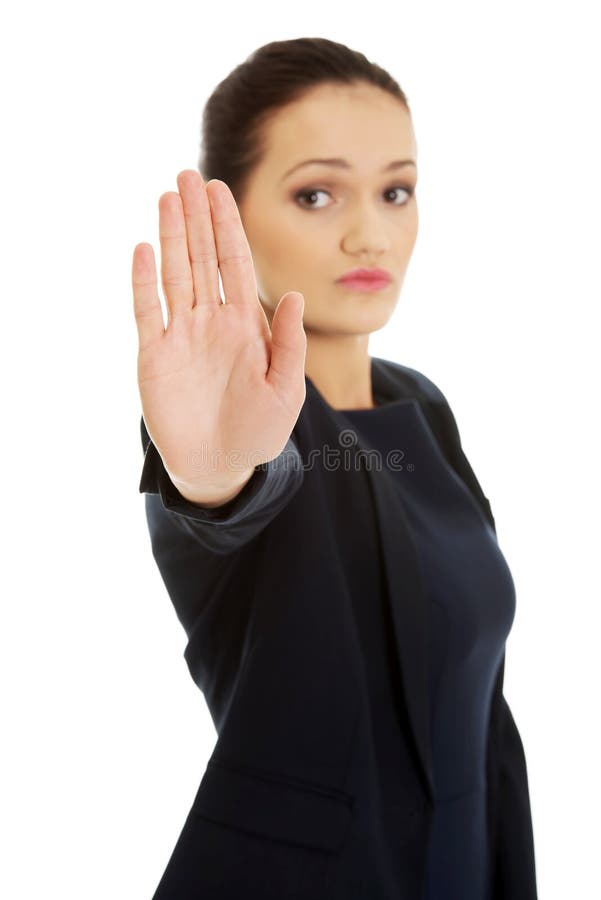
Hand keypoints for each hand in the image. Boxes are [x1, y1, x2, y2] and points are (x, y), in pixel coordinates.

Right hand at [132, 170, 305, 494]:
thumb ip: (288, 344)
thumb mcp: (284, 392)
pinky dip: (144, 281)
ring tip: (168, 196)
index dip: (228, 227)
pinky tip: (144, 249)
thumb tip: (292, 295)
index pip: (235, 265)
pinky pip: (147, 311)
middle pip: (202, 258)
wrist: (220, 466)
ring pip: (175, 274)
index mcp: (244, 326)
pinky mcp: (154, 356)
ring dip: (172, 235)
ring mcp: (181, 336)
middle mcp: (211, 322)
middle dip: (197, 217)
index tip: (221, 190)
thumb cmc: (257, 432)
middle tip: (189, 175)